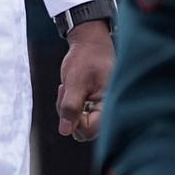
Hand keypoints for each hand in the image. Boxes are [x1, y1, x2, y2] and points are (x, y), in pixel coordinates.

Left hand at [56, 20, 113, 143]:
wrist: (90, 42)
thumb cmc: (86, 58)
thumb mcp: (75, 81)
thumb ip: (70, 106)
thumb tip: (65, 131)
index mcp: (109, 105)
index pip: (90, 130)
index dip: (74, 120)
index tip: (68, 98)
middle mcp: (108, 110)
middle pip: (83, 131)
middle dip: (68, 113)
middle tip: (64, 91)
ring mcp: (101, 110)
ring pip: (78, 124)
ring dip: (67, 108)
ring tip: (67, 87)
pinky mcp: (94, 106)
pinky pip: (78, 116)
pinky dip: (70, 105)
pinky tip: (71, 90)